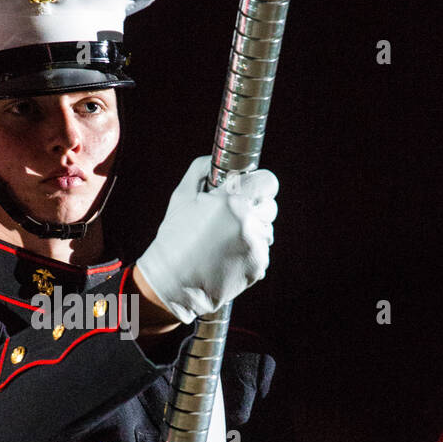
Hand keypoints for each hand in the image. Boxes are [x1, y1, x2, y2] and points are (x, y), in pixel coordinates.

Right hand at [135, 157, 277, 323]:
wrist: (172, 282)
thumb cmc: (173, 239)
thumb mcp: (181, 197)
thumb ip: (200, 170)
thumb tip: (214, 159)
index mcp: (230, 200)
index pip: (268, 182)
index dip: (260, 185)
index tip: (252, 191)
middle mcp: (247, 221)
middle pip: (270, 207)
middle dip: (255, 210)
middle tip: (232, 221)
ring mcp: (254, 245)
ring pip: (266, 231)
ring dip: (252, 233)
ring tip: (225, 243)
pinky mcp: (258, 266)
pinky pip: (262, 252)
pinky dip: (249, 254)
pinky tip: (227, 259)